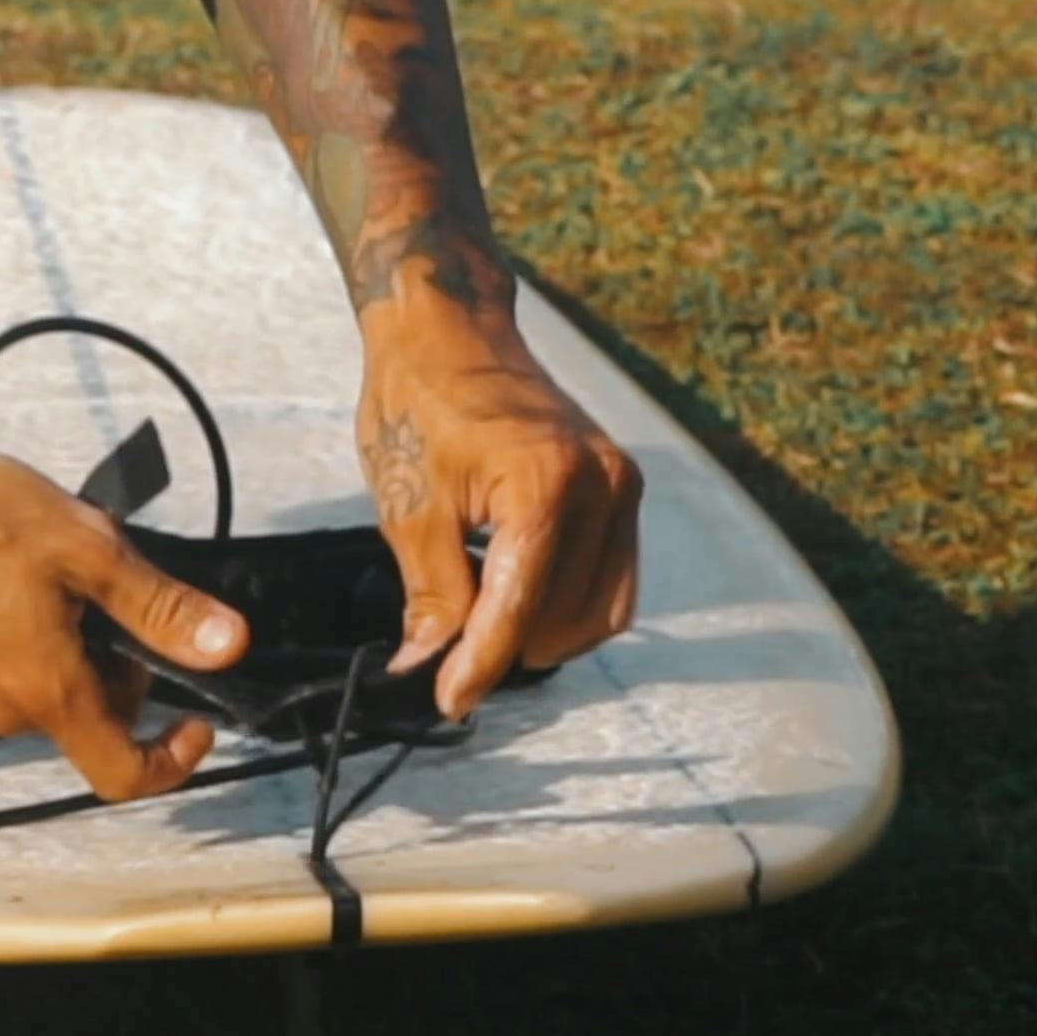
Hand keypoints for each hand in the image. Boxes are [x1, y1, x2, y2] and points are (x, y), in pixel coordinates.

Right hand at [0, 442, 251, 799]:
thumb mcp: (83, 548)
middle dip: (122, 661)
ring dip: (77, 640)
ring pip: (54, 688)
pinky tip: (16, 572)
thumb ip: (158, 607)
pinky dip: (36, 635)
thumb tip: (227, 646)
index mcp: (46, 693)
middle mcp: (4, 712)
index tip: (197, 720)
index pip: (123, 775)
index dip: (173, 761)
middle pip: (95, 717)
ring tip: (56, 566)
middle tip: (111, 582)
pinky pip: (13, 670)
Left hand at [360, 304, 642, 716]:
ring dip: (541, 635)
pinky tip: (520, 600)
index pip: (517, 610)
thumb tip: (430, 668)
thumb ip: (432, 596)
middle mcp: (603, 486)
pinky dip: (572, 609)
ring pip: (599, 615)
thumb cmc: (420, 404)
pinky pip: (615, 585)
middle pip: (561, 621)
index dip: (478, 668)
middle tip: (447, 654)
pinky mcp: (626, 490)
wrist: (451, 332)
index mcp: (546, 485)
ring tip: (481, 625)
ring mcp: (624, 487)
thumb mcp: (410, 507)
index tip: (447, 703)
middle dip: (504, 649)